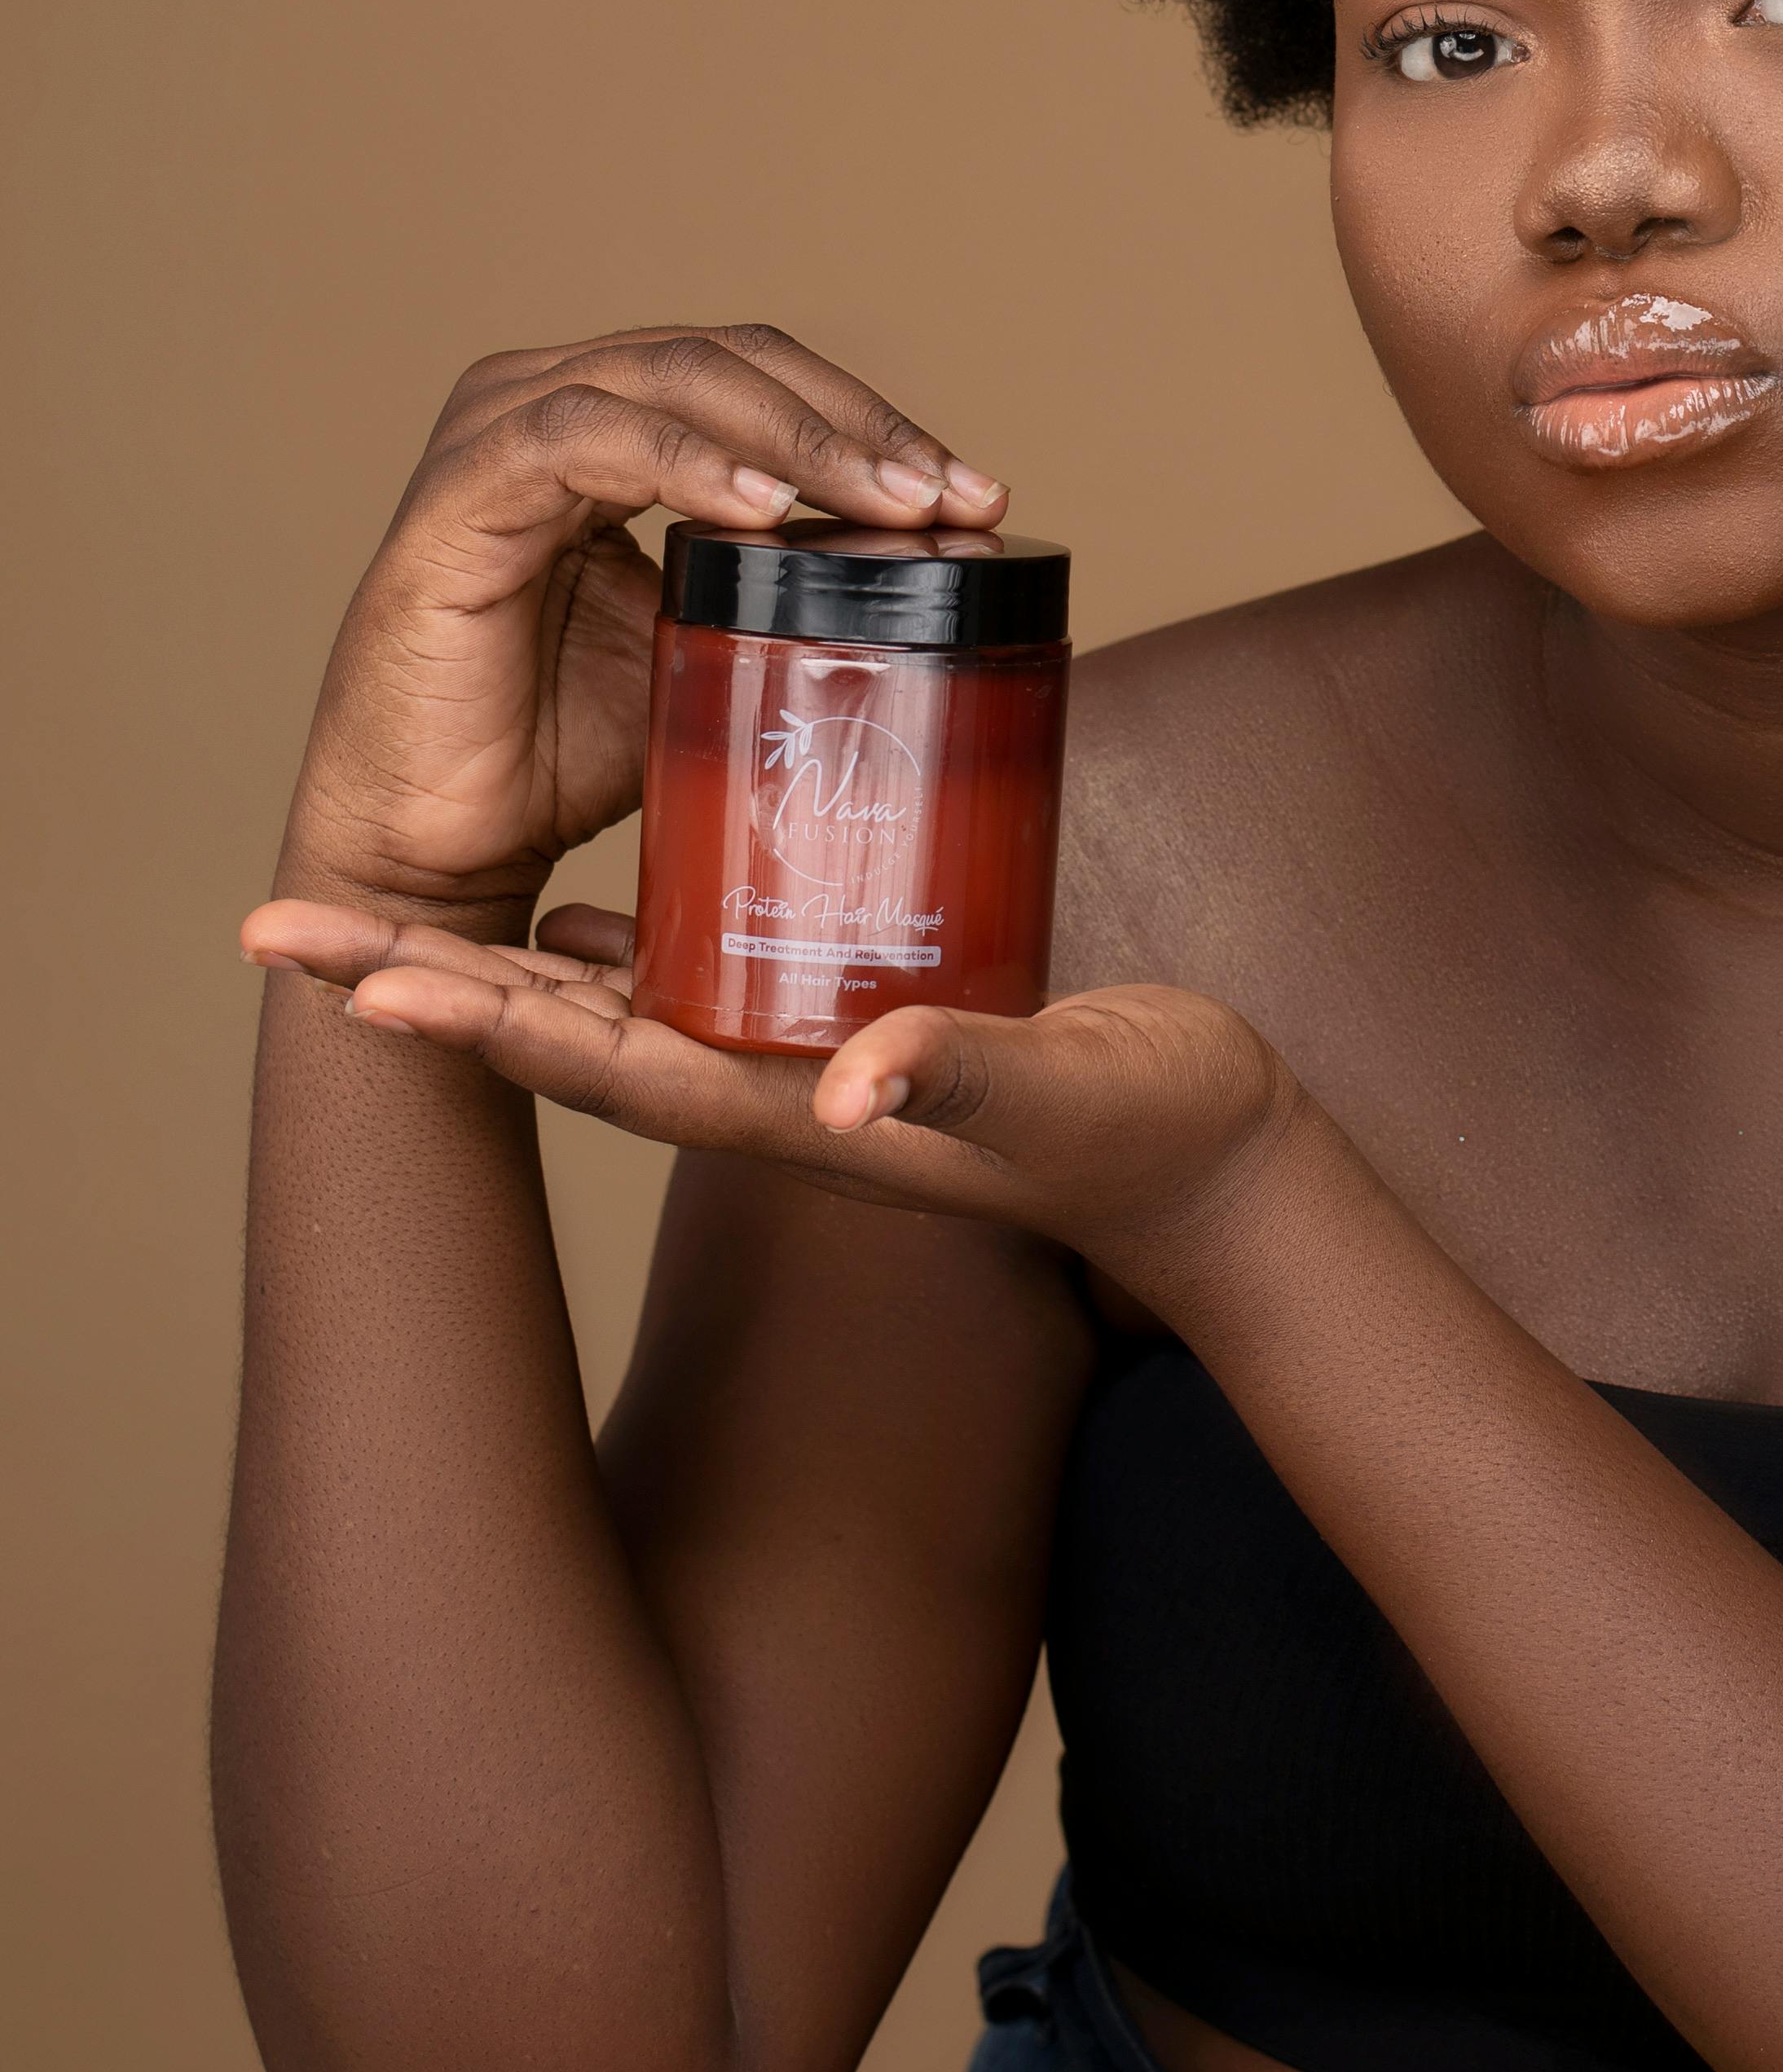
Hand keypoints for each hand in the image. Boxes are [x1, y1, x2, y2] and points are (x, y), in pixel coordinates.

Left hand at [238, 900, 1304, 1287]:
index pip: (595, 1057)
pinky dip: (629, 942)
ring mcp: (809, 1065)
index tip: (346, 972)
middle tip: (277, 927)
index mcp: (796, 1108)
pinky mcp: (858, 1026)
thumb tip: (859, 1080)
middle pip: (560, 1029)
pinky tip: (591, 902)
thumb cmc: (1149, 1131)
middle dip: (422, 981)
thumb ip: (966, 1075)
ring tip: (387, 919)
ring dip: (495, 968)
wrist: (1214, 1169)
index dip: (467, 1016)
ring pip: (616, 1006)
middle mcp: (776, 1091)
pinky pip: (706, 980)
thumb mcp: (1062, 1094)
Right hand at [279, 327, 1007, 926]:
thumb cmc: (565, 753)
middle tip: (960, 494)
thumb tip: (945, 581)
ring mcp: (492, 438)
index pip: (758, 378)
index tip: (980, 494)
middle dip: (857, 424)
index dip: (872, 420)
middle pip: (728, 361)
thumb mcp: (712, 650)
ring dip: (797, 437)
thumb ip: (793, 592)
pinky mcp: (453, 497)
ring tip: (892, 503)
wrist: (439, 850)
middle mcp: (545, 405)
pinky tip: (765, 512)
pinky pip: (581, 440)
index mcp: (608, 424)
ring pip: (669, 380)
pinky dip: (685, 463)